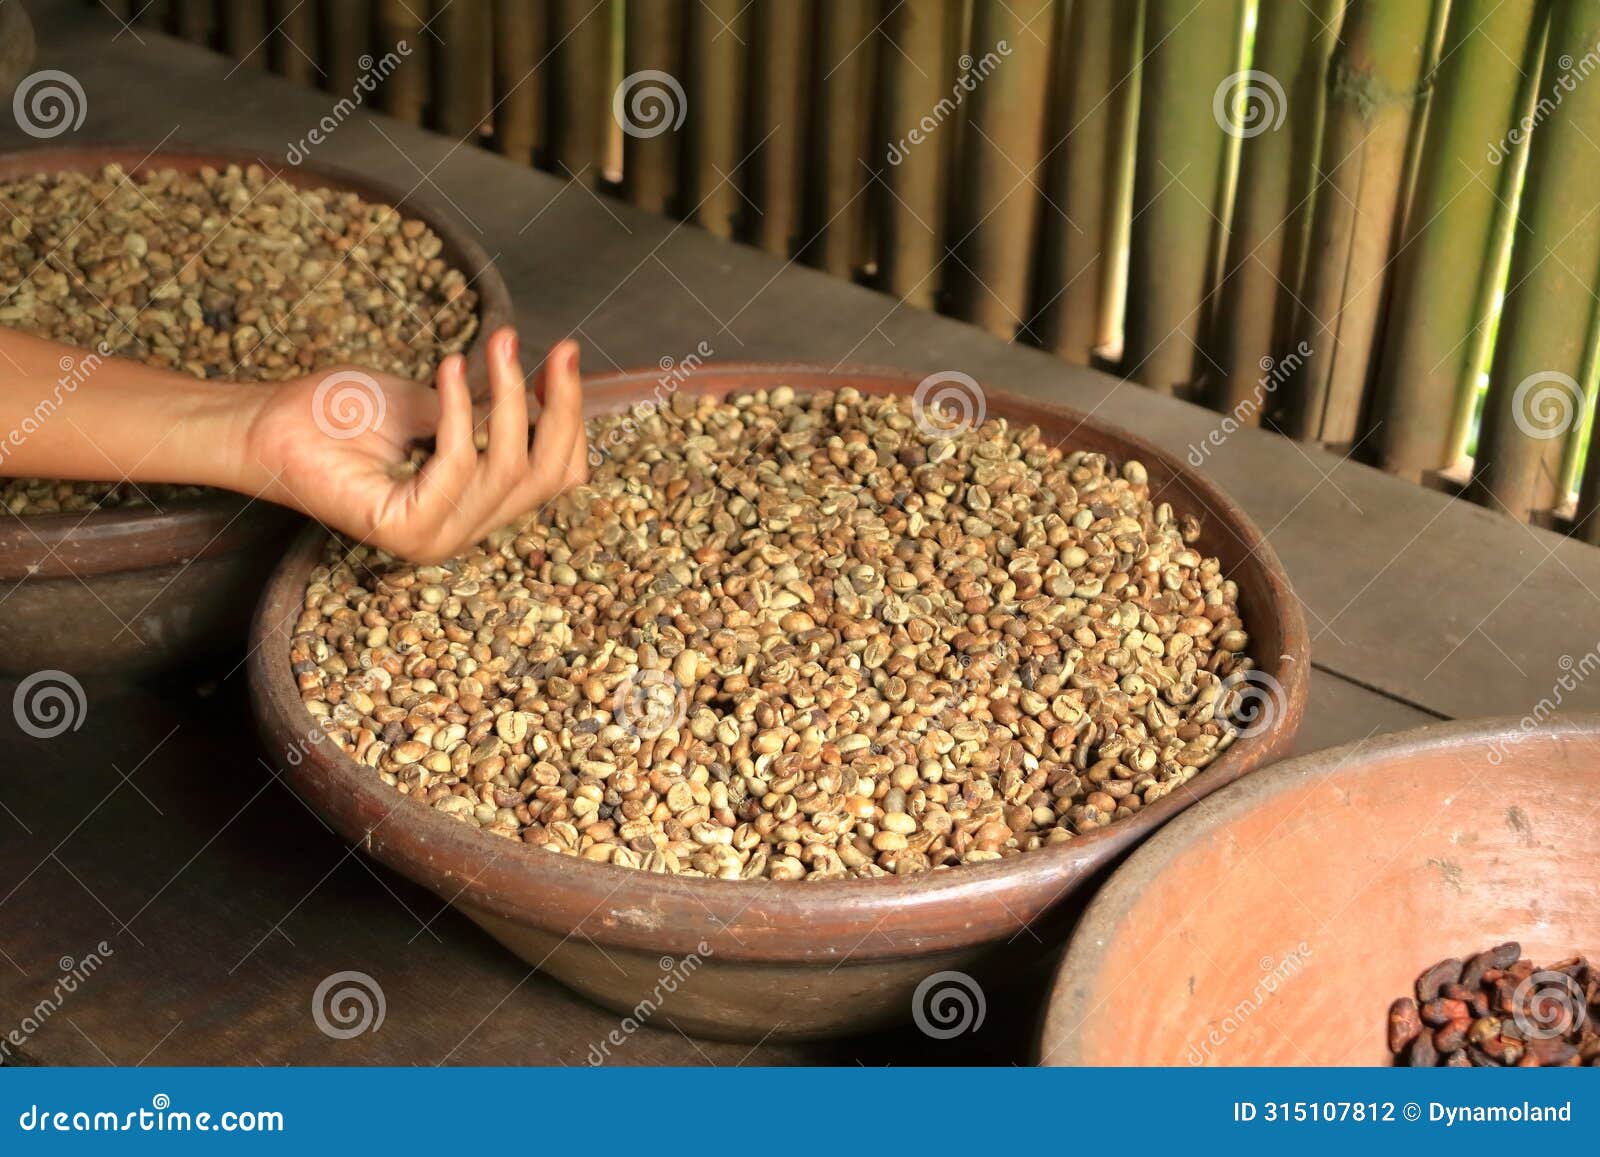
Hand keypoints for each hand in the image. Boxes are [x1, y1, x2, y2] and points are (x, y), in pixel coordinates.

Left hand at [244, 328, 587, 562]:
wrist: (267, 424)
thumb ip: (489, 414)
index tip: (565, 356)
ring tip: (496, 346)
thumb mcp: (435, 406)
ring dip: (509, 397)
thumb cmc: (340, 414)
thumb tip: (550, 391)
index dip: (570, 417)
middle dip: (558, 406)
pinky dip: (463, 412)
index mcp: (475, 508)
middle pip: (546, 475)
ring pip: (509, 468)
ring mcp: (435, 540)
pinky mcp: (405, 531)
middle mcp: (462, 532)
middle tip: (553, 348)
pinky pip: (458, 466)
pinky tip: (451, 368)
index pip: (556, 476)